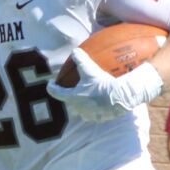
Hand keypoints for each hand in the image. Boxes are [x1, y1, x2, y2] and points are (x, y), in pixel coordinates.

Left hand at [47, 52, 163, 122]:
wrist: (119, 99)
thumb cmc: (101, 84)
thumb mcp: (90, 70)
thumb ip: (80, 59)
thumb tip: (74, 51)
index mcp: (72, 97)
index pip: (56, 93)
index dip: (52, 87)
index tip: (50, 84)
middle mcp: (78, 108)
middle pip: (69, 101)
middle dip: (70, 95)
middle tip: (73, 88)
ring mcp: (88, 115)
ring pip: (81, 109)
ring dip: (83, 103)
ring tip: (88, 96)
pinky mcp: (99, 118)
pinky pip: (94, 113)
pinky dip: (96, 108)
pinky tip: (101, 102)